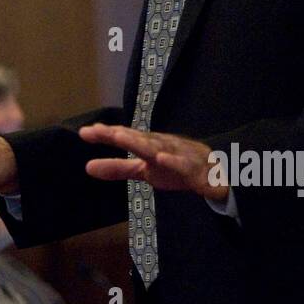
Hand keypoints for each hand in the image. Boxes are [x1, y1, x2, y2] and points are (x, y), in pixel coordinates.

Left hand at [78, 123, 228, 200]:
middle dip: (119, 135)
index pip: (125, 138)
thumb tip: (87, 167)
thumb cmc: (175, 166)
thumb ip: (118, 168)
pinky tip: (161, 158)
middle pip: (138, 140)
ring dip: (140, 142)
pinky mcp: (195, 170)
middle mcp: (161, 146)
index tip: (85, 132)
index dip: (106, 135)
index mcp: (148, 146)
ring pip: (159, 148)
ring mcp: (178, 156)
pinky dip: (173, 161)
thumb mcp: (144, 171)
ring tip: (120, 136)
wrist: (218, 171)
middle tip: (98, 131)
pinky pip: (184, 165)